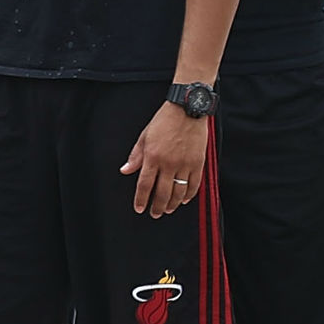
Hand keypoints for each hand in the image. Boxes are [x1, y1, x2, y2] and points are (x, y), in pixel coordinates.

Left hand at [120, 102, 207, 216]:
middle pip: (162, 193)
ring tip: (168, 210)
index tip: (139, 209)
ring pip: (179, 192)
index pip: (145, 184)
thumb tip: (125, 171)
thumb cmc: (163, 121)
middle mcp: (169, 163)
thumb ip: (135, 156)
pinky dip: (189, 195)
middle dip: (157, 206)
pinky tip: (184, 200)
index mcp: (152, 156)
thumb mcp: (144, 136)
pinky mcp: (198, 162)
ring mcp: (185, 164)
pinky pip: (195, 184)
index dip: (141, 199)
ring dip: (173, 204)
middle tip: (154, 214)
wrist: (187, 109)